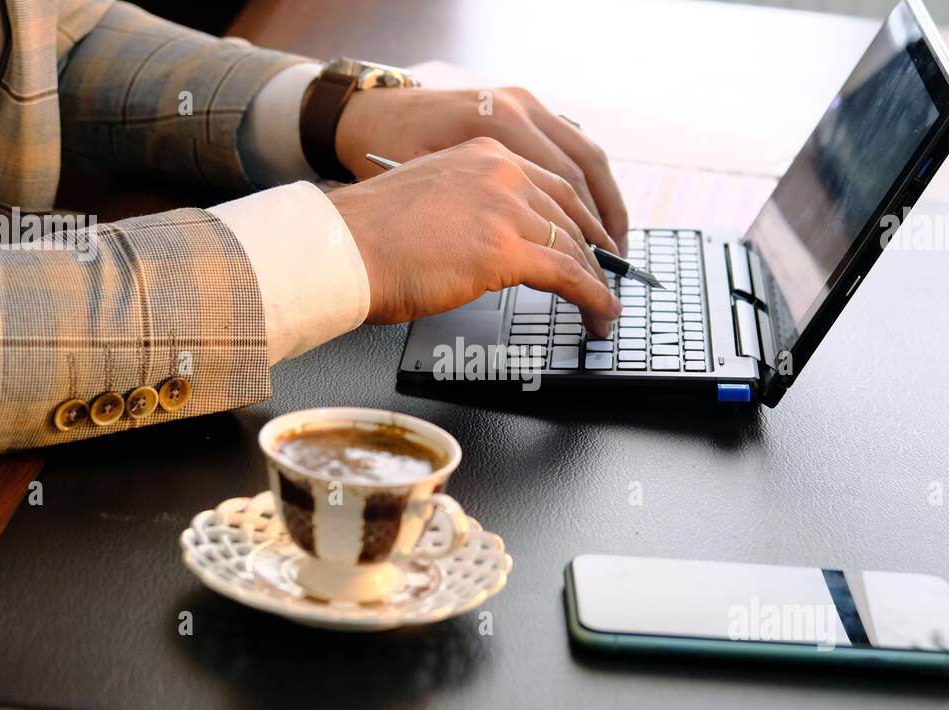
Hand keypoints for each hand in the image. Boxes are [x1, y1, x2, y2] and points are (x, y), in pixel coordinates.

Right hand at [328, 138, 622, 336]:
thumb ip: (467, 210)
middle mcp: (501, 171)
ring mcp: (505, 208)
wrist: (340, 250)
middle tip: (608, 279)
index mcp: (483, 155)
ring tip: (604, 310)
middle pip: (569, 214)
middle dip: (595, 253)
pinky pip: (568, 276)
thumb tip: (486, 245)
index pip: (550, 185)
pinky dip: (592, 299)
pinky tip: (600, 315)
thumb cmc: (368, 238)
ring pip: (573, 246)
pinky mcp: (506, 250)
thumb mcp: (429, 203)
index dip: (579, 220)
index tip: (593, 244)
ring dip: (596, 283)